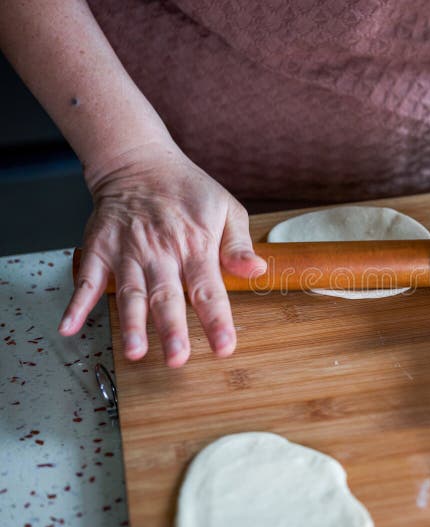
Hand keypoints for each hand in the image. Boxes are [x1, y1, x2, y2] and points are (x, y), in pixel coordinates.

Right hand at [59, 143, 265, 366]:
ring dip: (131, 324)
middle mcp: (161, 252)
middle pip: (168, 296)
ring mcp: (128, 252)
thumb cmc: (189, 191)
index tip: (224, 347)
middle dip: (172, 329)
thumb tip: (258, 271)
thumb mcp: (226, 209)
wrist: (140, 162)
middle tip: (177, 359)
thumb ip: (239, 245)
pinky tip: (69, 327)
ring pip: (131, 293)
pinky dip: (76, 303)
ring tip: (134, 352)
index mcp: (196, 246)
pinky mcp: (101, 250)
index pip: (209, 289)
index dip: (217, 320)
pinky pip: (87, 280)